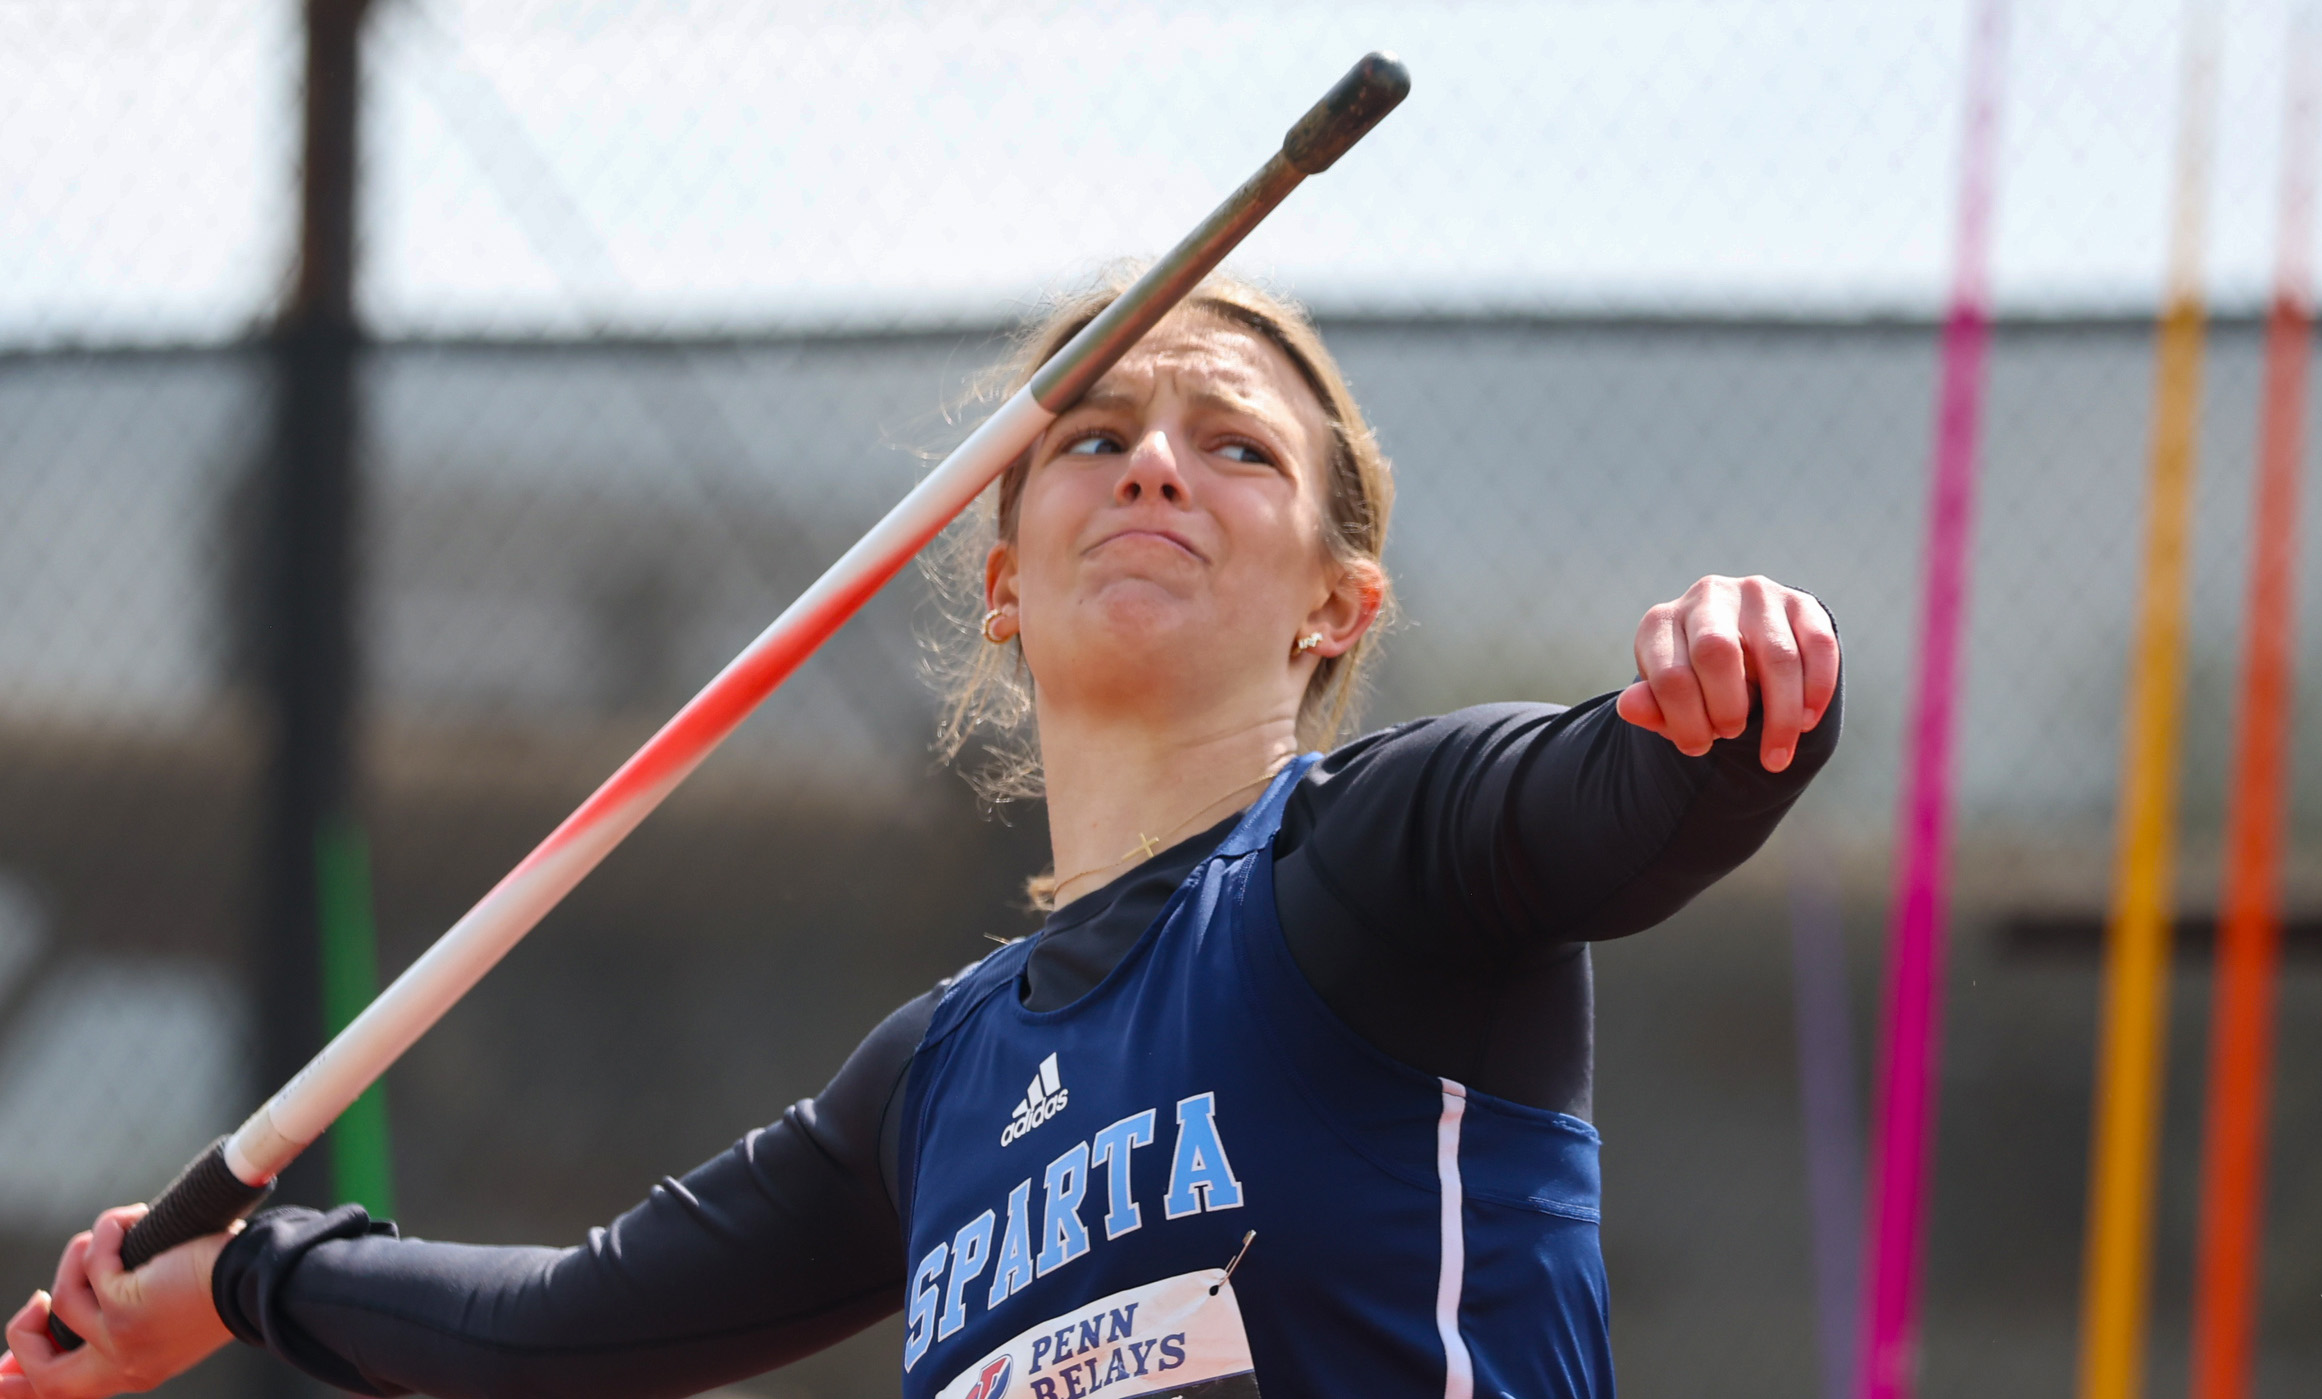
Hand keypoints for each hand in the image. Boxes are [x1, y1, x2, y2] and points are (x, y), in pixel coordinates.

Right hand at [0, 1206, 237, 1397]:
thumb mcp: (165, 1320)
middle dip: (22, 1339)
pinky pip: (93, 1263)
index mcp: (132, 1373)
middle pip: (44, 1376)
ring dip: (79, 1257)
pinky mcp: (126, 1307)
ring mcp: (120, 1340)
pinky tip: (134, 1218)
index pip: (61, 1394)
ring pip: (63, 1301)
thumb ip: (119, 1323)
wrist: (258, 1278)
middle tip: (35, 1302)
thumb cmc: (224, 1285)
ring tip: (114, 1232)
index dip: (19, 1385)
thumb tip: (71, 1305)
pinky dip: (106, 1231)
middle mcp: (123, 1366)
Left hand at [1616, 575, 1837, 772]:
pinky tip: (1807, 722)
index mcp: (1661, 623)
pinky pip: (1818, 644)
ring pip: (1777, 655)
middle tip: (1730, 736)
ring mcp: (1756, 594)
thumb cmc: (1696, 685)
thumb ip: (1653, 707)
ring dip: (1780, 715)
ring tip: (1776, 755)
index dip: (1686, 721)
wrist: (1740, 652)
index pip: (1669, 674)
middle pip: (1717, 652)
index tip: (1698, 747)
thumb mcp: (1668, 700)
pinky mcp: (1800, 602)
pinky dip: (1817, 689)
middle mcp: (1706, 596)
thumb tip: (1629, 707)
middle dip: (1727, 708)